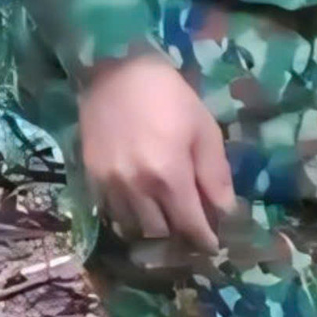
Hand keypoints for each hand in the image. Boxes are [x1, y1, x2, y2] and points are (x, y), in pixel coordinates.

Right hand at [78, 55, 233, 251]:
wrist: (116, 71)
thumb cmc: (171, 98)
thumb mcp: (205, 132)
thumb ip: (215, 176)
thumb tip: (226, 212)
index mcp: (169, 175)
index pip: (189, 225)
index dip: (204, 240)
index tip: (214, 246)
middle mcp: (136, 186)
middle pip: (160, 232)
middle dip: (180, 236)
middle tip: (192, 230)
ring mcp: (109, 182)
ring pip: (133, 226)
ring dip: (153, 229)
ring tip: (168, 222)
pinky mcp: (91, 175)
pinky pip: (111, 211)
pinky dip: (129, 217)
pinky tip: (142, 208)